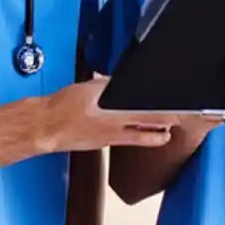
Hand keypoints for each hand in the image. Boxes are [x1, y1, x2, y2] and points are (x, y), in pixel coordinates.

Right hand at [38, 78, 178, 152]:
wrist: (46, 126)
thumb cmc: (63, 108)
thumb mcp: (90, 87)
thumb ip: (109, 84)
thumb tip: (121, 82)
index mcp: (117, 116)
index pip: (152, 116)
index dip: (168, 115)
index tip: (179, 111)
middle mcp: (117, 131)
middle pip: (151, 132)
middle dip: (166, 126)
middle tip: (176, 121)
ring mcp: (110, 139)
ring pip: (140, 139)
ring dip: (154, 134)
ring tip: (164, 132)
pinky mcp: (101, 143)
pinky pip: (125, 140)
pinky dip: (135, 136)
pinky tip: (133, 131)